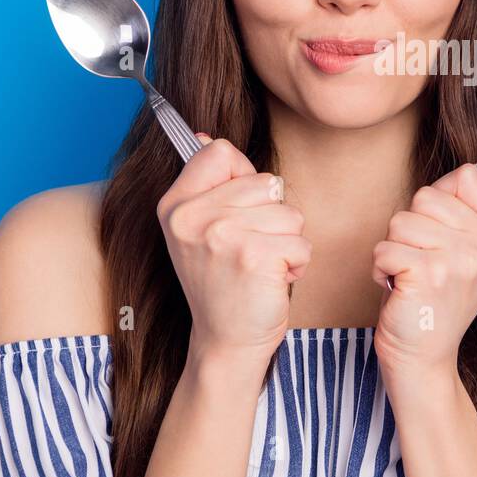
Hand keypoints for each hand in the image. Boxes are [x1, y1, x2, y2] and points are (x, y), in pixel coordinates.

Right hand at [156, 135, 310, 369]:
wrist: (225, 340)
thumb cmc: (223, 283)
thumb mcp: (199, 230)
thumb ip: (206, 183)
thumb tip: (202, 136)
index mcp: (175, 205)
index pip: (219, 152)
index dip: (241, 176)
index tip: (235, 210)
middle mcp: (192, 218)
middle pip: (265, 182)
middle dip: (272, 216)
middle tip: (250, 249)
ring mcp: (221, 236)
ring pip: (288, 213)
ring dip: (286, 242)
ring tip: (262, 266)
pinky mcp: (253, 257)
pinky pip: (300, 242)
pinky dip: (297, 264)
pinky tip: (272, 280)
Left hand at [371, 163, 476, 380]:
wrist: (425, 359)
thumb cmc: (433, 300)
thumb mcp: (466, 255)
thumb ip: (466, 213)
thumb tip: (465, 171)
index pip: (469, 176)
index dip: (442, 197)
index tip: (440, 231)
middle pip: (428, 195)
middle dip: (411, 227)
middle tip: (422, 262)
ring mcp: (462, 260)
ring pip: (402, 221)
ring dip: (394, 248)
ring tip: (410, 277)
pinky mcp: (430, 274)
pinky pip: (385, 248)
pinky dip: (381, 268)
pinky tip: (399, 289)